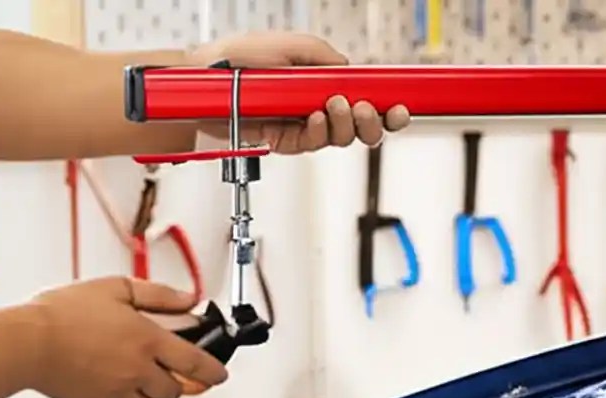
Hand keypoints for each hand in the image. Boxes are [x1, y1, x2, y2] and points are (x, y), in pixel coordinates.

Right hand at [27, 278, 228, 397]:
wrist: (28, 342)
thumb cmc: (64, 314)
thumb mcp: (117, 288)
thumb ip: (159, 295)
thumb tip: (188, 299)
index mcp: (149, 341)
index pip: (196, 363)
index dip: (214, 371)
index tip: (220, 374)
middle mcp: (137, 371)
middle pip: (174, 391)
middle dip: (177, 383)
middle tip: (170, 372)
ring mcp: (117, 392)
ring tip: (143, 384)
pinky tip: (120, 395)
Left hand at [187, 32, 412, 153]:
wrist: (203, 77)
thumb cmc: (238, 57)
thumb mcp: (290, 45)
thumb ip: (324, 57)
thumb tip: (348, 72)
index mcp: (326, 85)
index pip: (367, 100)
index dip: (388, 108)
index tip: (402, 108)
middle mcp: (319, 107)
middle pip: (363, 128)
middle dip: (373, 122)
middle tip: (367, 109)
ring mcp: (303, 127)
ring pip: (342, 138)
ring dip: (346, 125)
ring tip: (336, 106)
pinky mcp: (285, 142)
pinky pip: (313, 144)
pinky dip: (318, 132)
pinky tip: (314, 119)